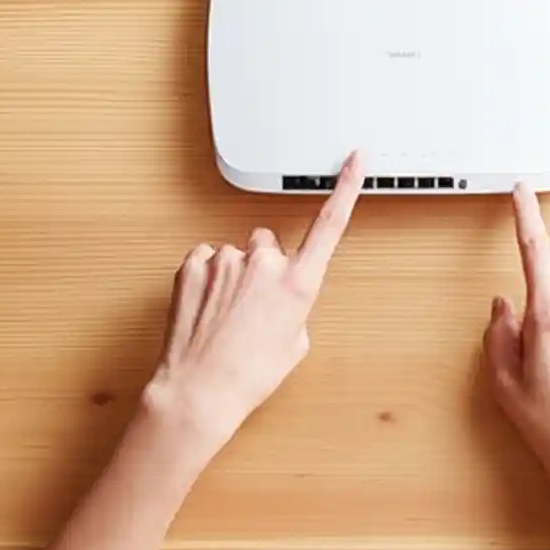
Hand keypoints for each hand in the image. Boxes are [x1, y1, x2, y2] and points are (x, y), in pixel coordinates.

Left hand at [144, 152, 364, 447]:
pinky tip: (206, 308)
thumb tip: (278, 292)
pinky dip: (207, 279)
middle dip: (265, 266)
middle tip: (253, 306)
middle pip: (270, 244)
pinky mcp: (194, 265)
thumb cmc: (249, 374)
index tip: (356, 160)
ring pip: (237, 255)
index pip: (331, 223)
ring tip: (225, 316)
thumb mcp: (294, 343)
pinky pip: (207, 259)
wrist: (200, 390)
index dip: (347, 187)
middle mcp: (266, 264)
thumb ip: (294, 304)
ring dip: (233, 276)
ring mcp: (227, 261)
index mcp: (299, 283)